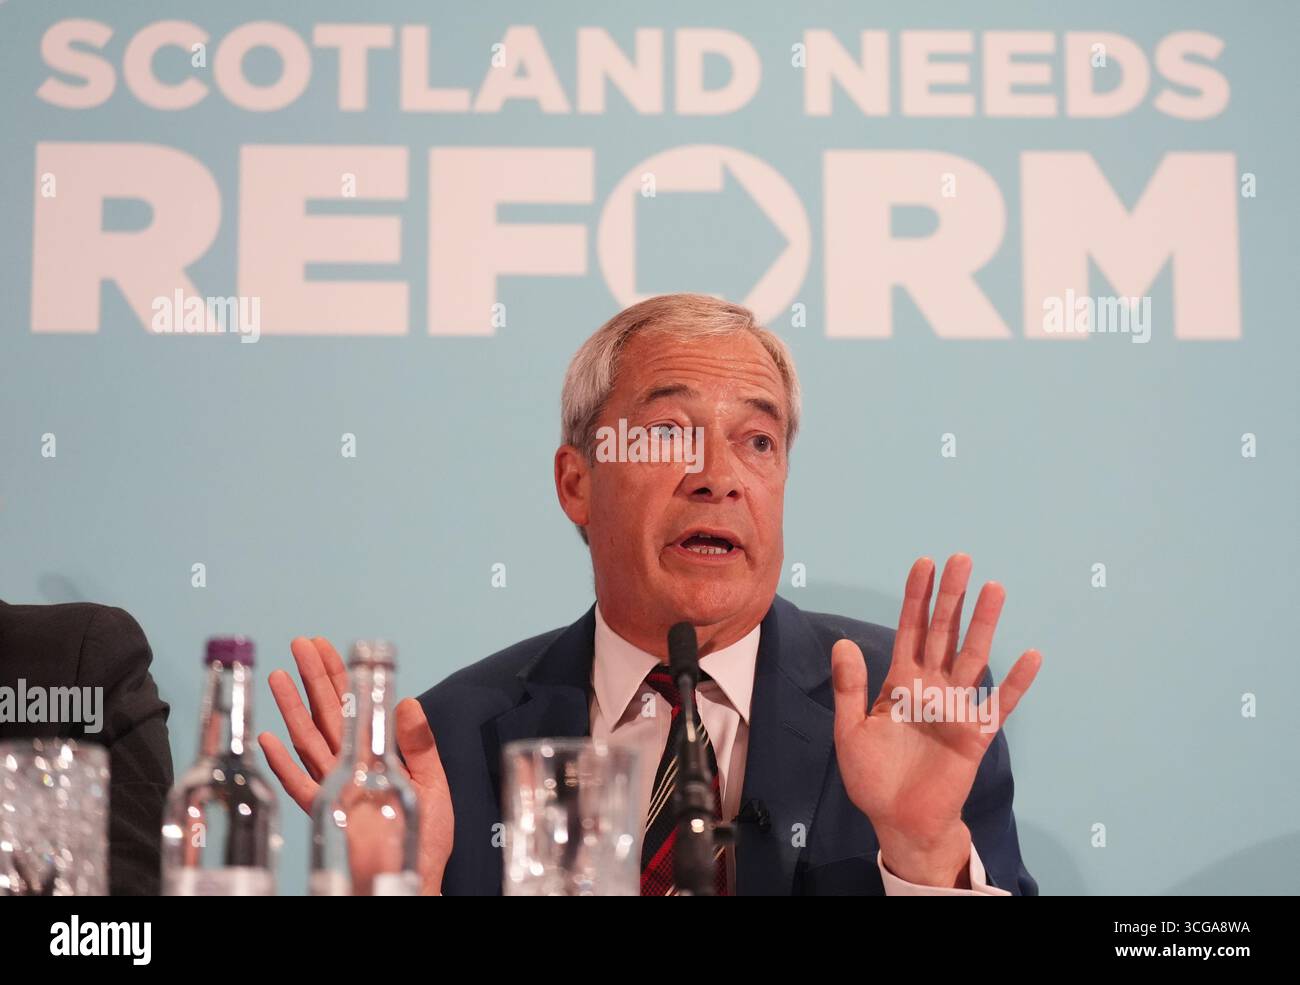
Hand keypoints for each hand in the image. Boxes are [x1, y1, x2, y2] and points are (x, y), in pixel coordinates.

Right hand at [257, 636, 454, 894]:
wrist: (415, 875)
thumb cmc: (426, 835)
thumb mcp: (432, 783)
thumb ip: (419, 745)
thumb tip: (409, 703)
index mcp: (376, 754)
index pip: (353, 705)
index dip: (338, 675)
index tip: (325, 647)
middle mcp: (351, 766)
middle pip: (326, 714)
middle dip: (312, 678)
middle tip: (299, 644)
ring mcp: (336, 788)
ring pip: (309, 741)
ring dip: (293, 709)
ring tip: (279, 676)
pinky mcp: (328, 813)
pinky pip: (301, 786)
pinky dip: (283, 765)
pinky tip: (268, 741)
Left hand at [830, 554, 1040, 886]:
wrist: (898, 820)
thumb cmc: (872, 776)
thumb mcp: (851, 731)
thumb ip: (850, 687)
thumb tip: (843, 642)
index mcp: (899, 683)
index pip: (910, 630)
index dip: (917, 598)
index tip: (924, 562)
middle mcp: (931, 687)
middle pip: (944, 633)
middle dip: (951, 597)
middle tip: (962, 558)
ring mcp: (955, 708)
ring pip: (972, 657)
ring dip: (983, 624)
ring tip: (994, 588)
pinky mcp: (975, 735)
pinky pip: (999, 704)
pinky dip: (1016, 682)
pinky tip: (1031, 655)